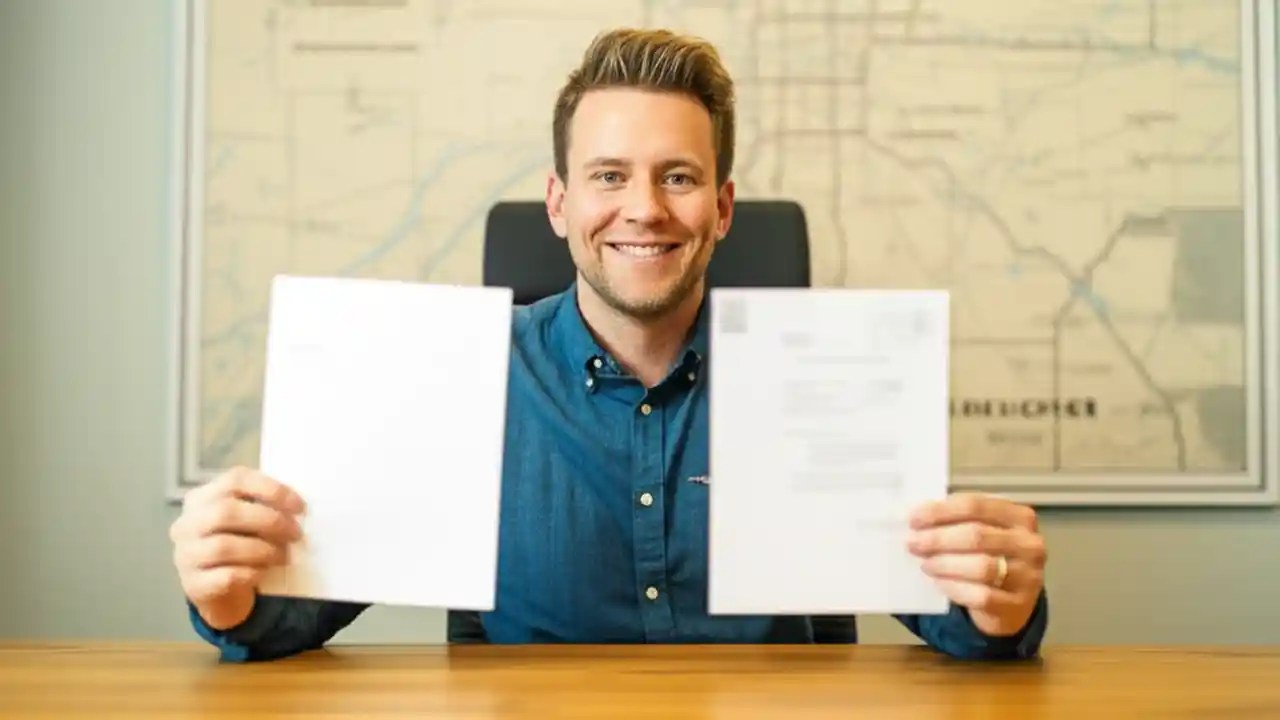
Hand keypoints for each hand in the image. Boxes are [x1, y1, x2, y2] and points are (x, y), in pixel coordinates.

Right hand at [169, 467, 304, 630]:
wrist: (218, 592)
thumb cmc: (238, 547)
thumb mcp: (245, 522)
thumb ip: (262, 508)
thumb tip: (296, 510)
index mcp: (201, 498)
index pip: (235, 480)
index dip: (271, 489)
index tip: (300, 506)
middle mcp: (186, 523)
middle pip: (226, 512)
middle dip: (269, 521)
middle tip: (296, 533)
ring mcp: (185, 555)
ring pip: (224, 545)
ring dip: (263, 550)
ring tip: (284, 556)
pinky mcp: (193, 585)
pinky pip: (225, 576)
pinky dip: (250, 573)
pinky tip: (262, 573)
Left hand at [907, 492, 1045, 636]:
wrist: (1014, 601)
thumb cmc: (992, 557)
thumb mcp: (984, 531)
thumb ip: (958, 521)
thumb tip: (918, 517)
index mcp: (1019, 517)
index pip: (975, 506)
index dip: (941, 511)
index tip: (914, 519)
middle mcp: (1029, 544)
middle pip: (976, 535)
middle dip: (938, 539)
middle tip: (913, 543)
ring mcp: (1028, 576)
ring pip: (981, 566)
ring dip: (945, 564)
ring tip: (925, 564)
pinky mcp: (1018, 604)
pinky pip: (981, 595)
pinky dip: (955, 587)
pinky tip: (939, 583)